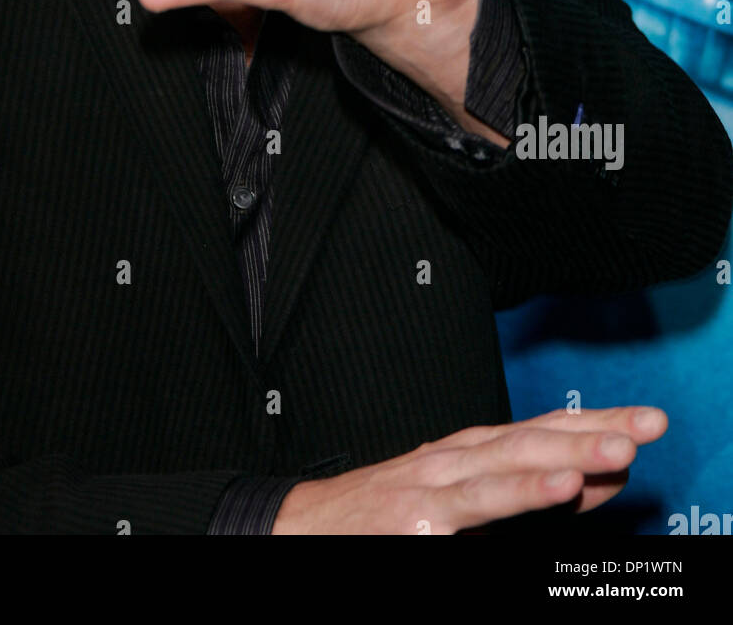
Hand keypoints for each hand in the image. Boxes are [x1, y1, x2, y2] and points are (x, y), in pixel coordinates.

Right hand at [271, 405, 668, 534]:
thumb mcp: (460, 501)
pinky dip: (520, 495)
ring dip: (568, 456)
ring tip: (617, 452)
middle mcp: (454, 460)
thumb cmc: (381, 518)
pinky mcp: (419, 521)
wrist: (300, 529)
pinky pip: (477, 509)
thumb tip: (597, 484)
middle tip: (649, 424)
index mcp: (467, 452)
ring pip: (509, 467)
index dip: (593, 422)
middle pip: (534, 438)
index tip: (645, 420)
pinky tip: (558, 489)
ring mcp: (435, 489)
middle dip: (594, 431)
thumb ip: (529, 493)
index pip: (541, 429)